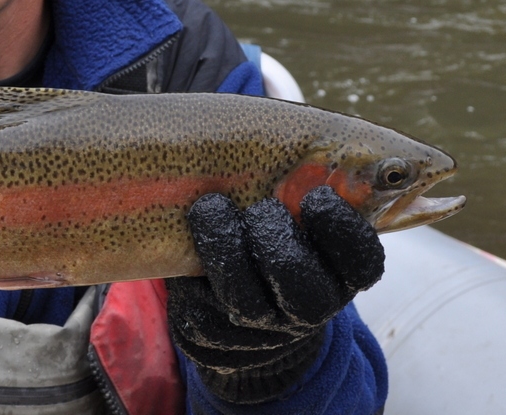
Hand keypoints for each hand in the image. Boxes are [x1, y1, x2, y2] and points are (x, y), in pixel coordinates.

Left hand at [166, 185, 383, 403]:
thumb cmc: (271, 238)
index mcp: (339, 277)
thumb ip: (306, 188)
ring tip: (211, 207)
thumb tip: (311, 144)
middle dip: (276, 238)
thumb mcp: (297, 217)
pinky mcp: (212, 335)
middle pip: (301, 287)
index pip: (362, 263)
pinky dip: (190, 267)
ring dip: (225, 246)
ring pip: (243, 299)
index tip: (316, 196)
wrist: (236, 312)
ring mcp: (259, 329)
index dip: (342, 230)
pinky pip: (198, 305)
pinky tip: (190, 239)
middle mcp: (306, 310)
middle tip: (261, 208)